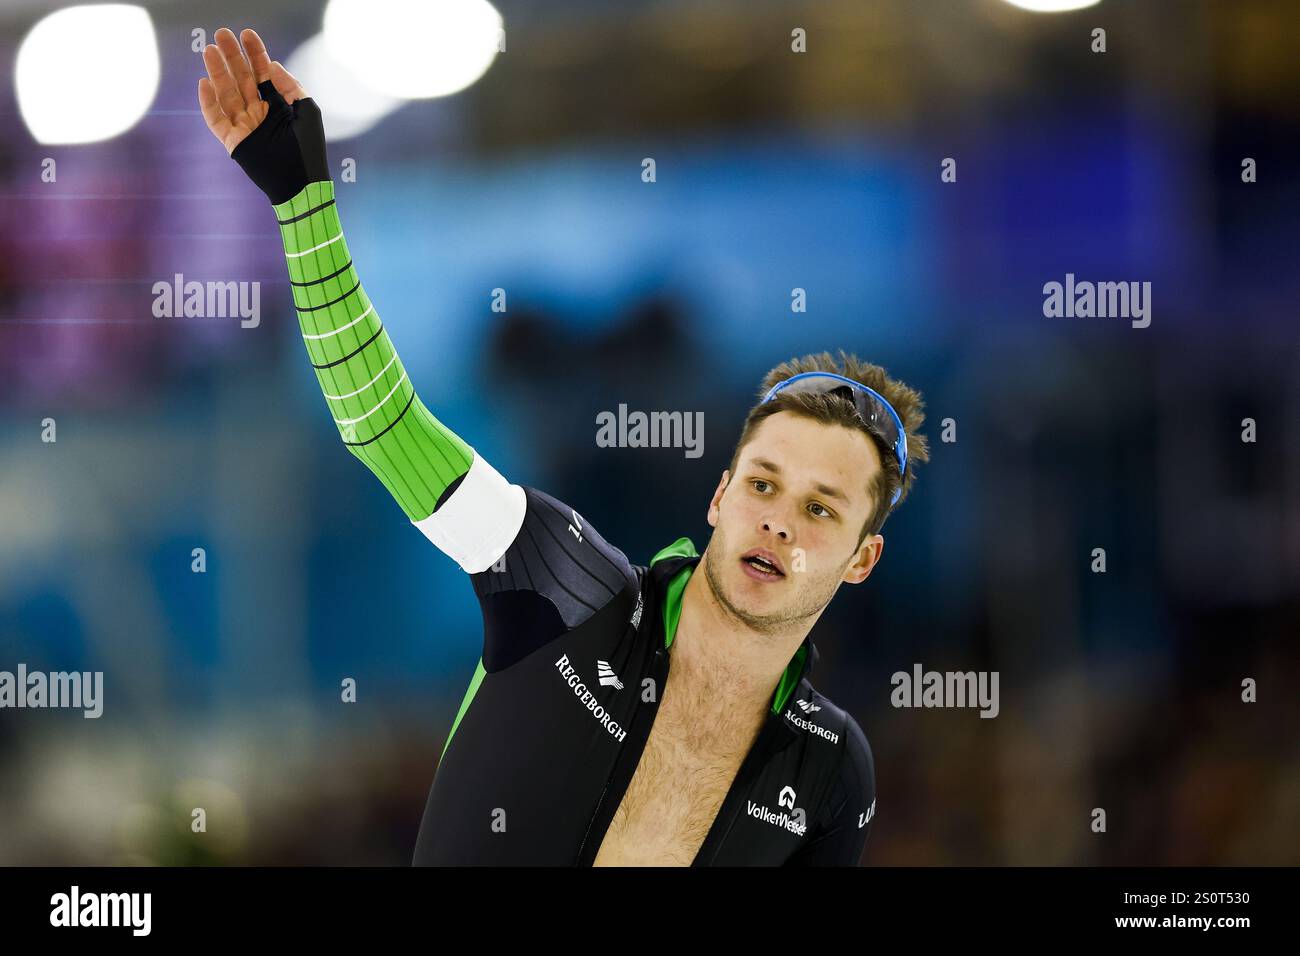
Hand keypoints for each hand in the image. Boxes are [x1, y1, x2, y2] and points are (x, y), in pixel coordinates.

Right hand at [197, 27, 307, 155]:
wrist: (302, 183)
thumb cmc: (310, 149)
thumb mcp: (308, 112)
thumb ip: (291, 87)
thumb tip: (273, 65)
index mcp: (277, 104)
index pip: (262, 73)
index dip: (254, 53)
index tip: (246, 34)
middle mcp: (259, 112)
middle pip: (241, 78)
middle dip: (231, 56)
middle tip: (220, 34)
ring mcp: (245, 125)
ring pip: (226, 93)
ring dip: (217, 72)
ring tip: (209, 50)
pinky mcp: (234, 141)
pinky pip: (216, 119)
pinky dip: (209, 103)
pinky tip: (205, 84)